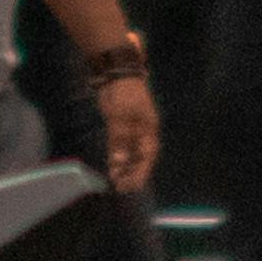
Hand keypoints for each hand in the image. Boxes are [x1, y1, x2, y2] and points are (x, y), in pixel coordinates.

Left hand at [91, 63, 159, 192]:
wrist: (116, 71)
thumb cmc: (124, 93)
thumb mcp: (121, 117)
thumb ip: (119, 139)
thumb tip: (119, 161)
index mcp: (149, 130)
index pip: (147, 157)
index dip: (141, 172)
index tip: (133, 186)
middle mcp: (142, 132)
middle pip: (140, 158)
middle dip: (133, 174)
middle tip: (122, 188)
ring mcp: (131, 129)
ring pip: (130, 154)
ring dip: (124, 168)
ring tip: (116, 183)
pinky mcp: (119, 126)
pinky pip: (120, 147)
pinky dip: (117, 158)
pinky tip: (112, 168)